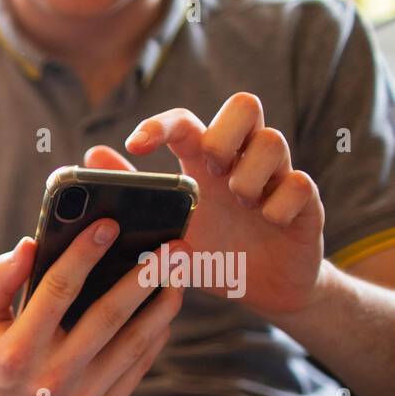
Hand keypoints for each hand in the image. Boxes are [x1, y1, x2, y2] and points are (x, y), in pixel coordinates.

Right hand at [0, 221, 186, 395]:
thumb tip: (32, 244)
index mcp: (16, 351)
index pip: (56, 290)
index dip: (83, 254)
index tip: (109, 225)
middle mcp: (50, 377)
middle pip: (107, 316)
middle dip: (144, 276)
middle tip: (174, 245)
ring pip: (134, 342)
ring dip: (162, 303)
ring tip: (178, 273)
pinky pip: (138, 366)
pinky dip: (156, 334)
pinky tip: (164, 308)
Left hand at [87, 92, 323, 316]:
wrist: (261, 290)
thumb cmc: (211, 253)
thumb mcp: (167, 229)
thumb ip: (134, 193)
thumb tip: (91, 156)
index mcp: (204, 165)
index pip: (185, 122)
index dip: (160, 125)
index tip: (135, 145)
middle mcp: (241, 161)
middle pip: (244, 105)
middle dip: (223, 133)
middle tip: (210, 170)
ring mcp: (276, 178)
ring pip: (273, 140)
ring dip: (249, 175)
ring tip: (242, 205)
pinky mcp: (304, 202)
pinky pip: (299, 183)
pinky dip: (280, 203)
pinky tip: (269, 222)